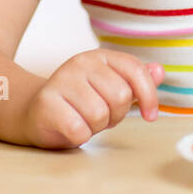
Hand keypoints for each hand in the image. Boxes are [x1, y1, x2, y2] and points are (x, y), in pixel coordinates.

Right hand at [19, 48, 165, 148]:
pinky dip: (80, 137)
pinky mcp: (47, 104)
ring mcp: (61, 81)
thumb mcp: (110, 88)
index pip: (136, 71)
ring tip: (84, 120)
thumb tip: (159, 71)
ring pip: (100, 114)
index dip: (149, 96)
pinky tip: (70, 129)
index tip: (151, 116)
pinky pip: (79, 130)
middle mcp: (80, 63)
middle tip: (101, 116)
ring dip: (96, 127)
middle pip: (120, 96)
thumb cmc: (79, 102)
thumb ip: (136, 80)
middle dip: (116, 115)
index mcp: (99, 56)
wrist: (33, 111)